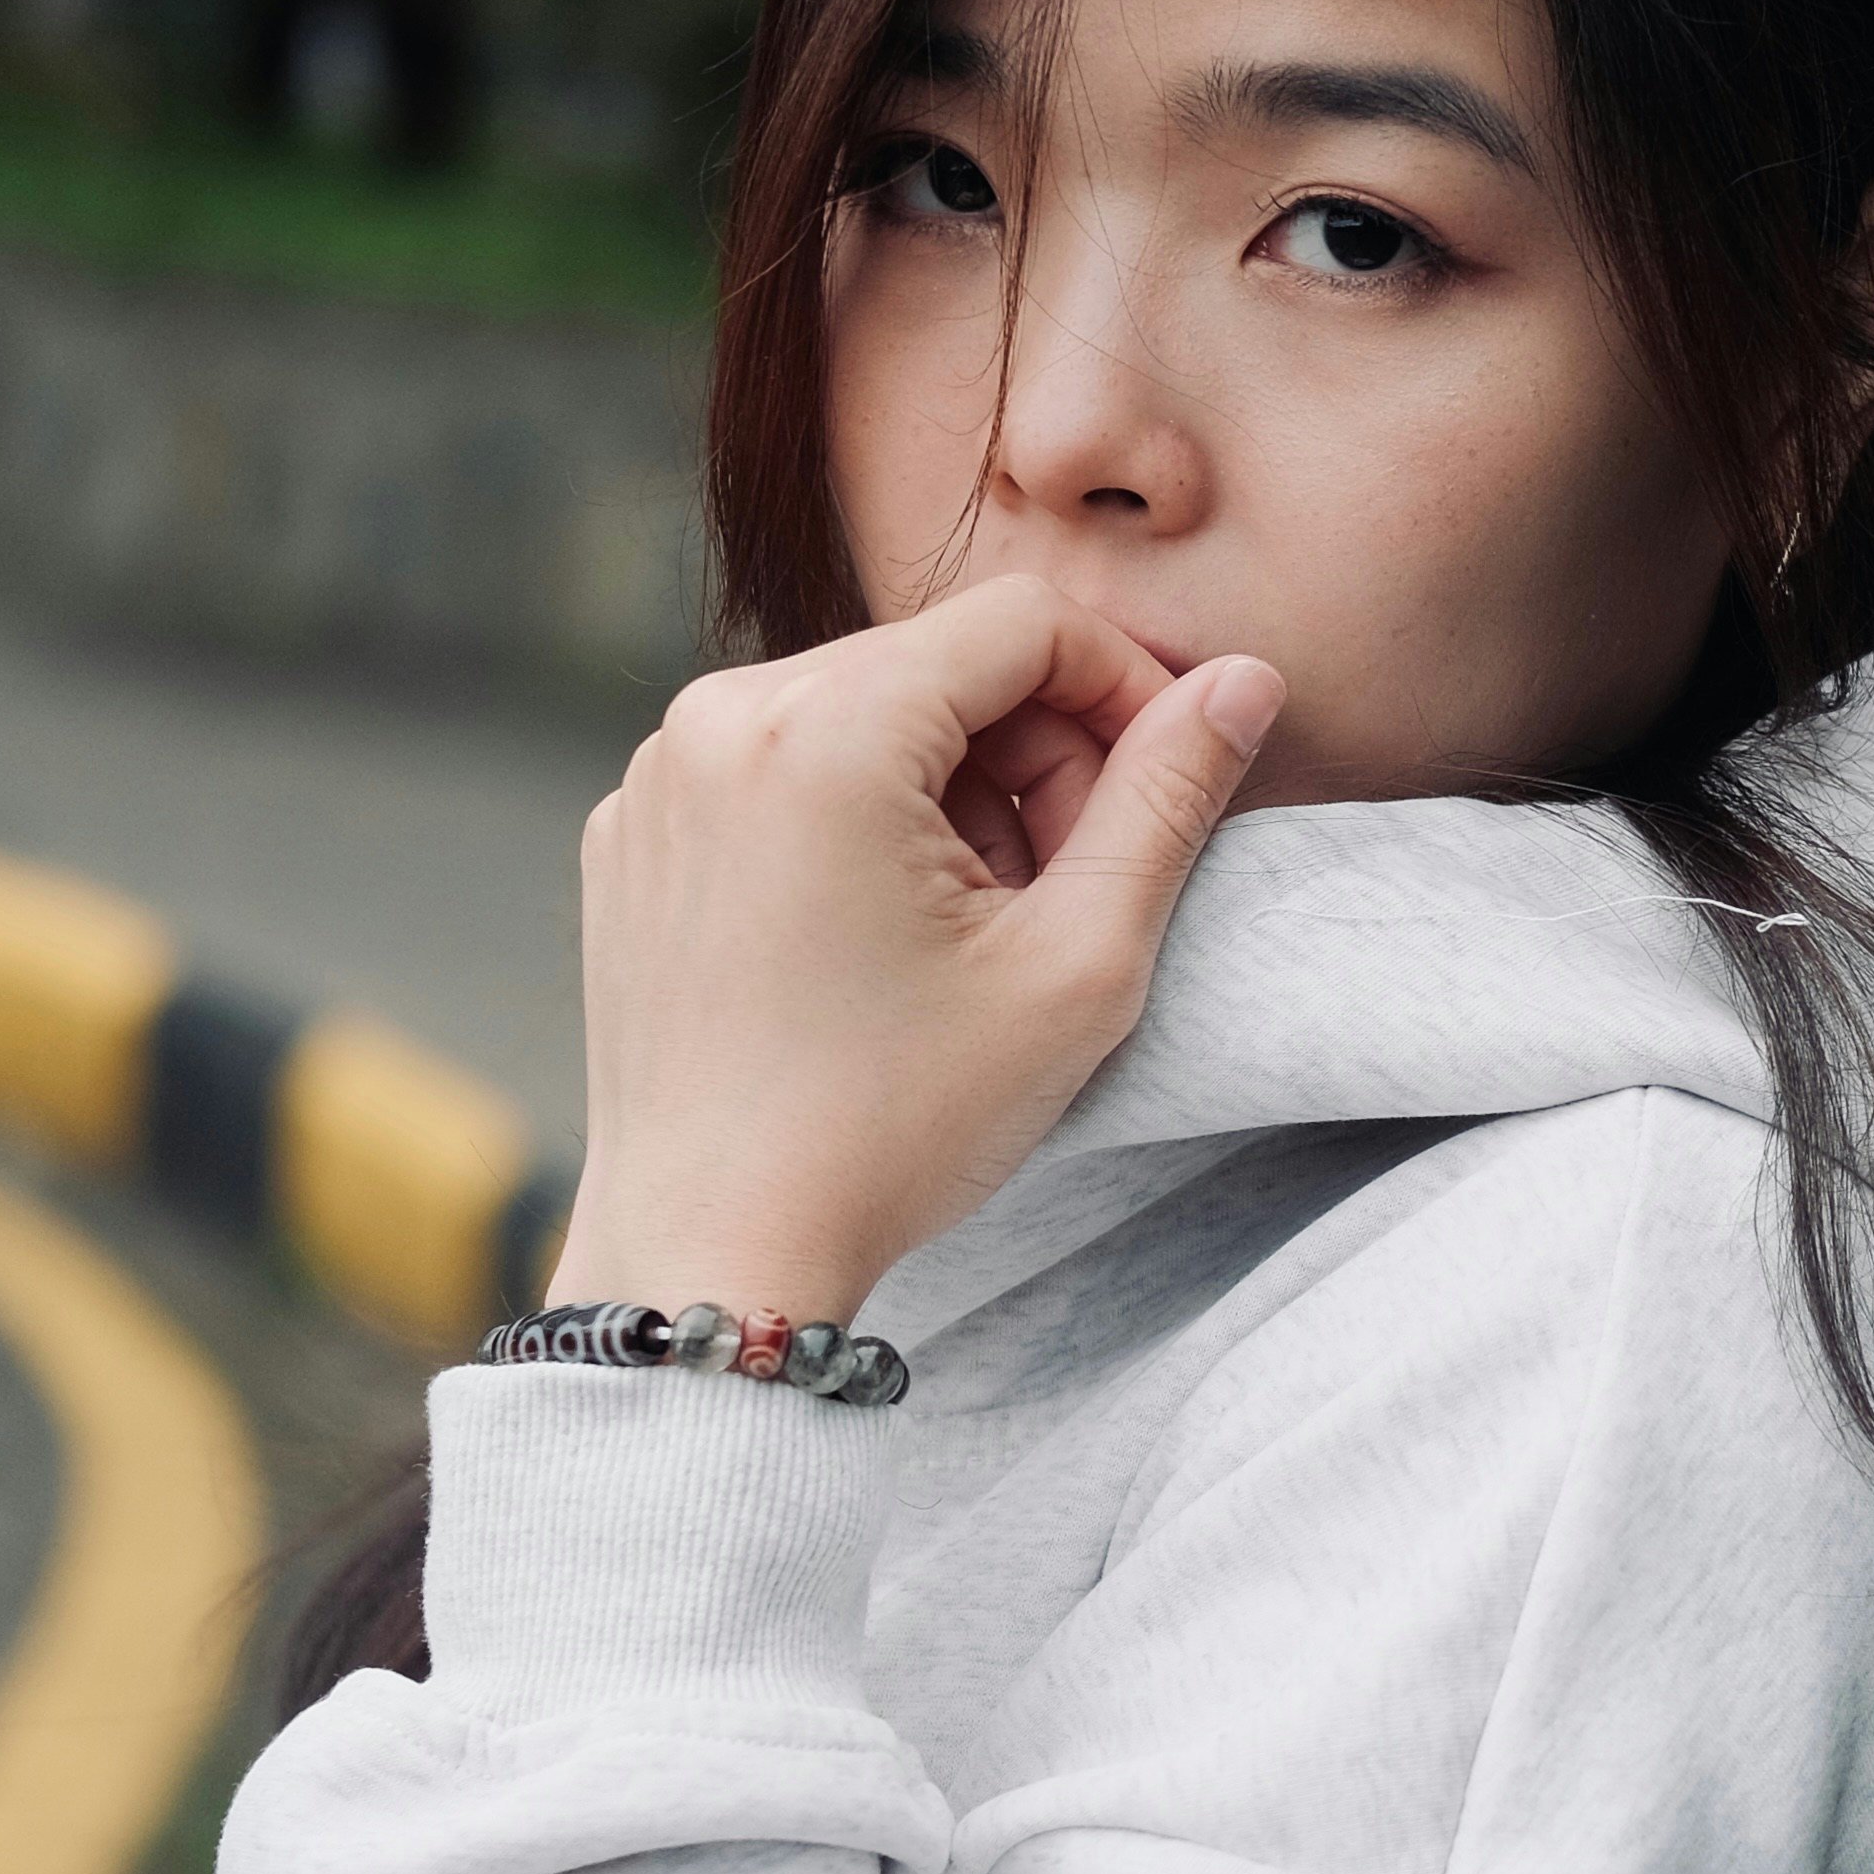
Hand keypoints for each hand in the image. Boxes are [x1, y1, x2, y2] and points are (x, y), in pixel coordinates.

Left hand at [549, 581, 1285, 1324]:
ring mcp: (657, 776)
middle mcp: (717, 720)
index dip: (1124, 689)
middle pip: (940, 661)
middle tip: (1070, 887)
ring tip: (974, 928)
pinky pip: (776, 768)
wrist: (714, 1250)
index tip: (1162, 788)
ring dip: (950, 788)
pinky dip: (853, 819)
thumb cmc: (896, 1128)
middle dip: (1035, 753)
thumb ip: (1169, 798)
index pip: (1024, 623)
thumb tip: (1243, 683)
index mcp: (824, 729)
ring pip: (861, 710)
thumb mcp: (1075, 964)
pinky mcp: (630, 834)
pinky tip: (882, 939)